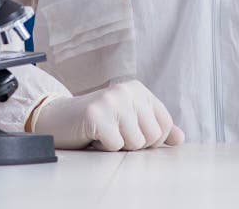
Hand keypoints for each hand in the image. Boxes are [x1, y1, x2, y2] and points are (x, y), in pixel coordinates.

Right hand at [32, 79, 184, 150]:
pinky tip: (94, 136)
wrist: (58, 118)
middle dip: (134, 144)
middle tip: (116, 134)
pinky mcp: (97, 114)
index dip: (153, 139)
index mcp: (139, 89)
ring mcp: (112, 100)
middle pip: (153, 136)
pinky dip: (104, 148)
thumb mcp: (129, 119)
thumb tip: (180, 138)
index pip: (165, 123)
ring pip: (136, 143)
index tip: (134, 135)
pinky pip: (115, 146)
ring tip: (105, 133)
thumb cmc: (97, 121)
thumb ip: (155, 126)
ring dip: (119, 146)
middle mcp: (128, 90)